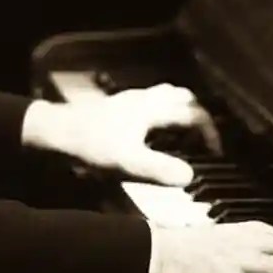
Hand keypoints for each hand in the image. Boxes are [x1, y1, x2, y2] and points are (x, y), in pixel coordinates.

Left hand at [21, 83, 219, 185]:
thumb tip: (189, 176)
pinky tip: (155, 133)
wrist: (57, 131)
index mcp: (153, 108)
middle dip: (198, 116)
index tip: (215, 152)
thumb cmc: (92, 144)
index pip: (193, 112)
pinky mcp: (120, 105)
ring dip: (180, 111)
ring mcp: (131, 99)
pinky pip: (152, 101)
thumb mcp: (128, 162)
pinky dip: (163, 113)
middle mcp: (145, 98)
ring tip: (183, 134)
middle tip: (202, 139)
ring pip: (166, 95)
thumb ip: (160, 169)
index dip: (209, 132)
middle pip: (183, 97)